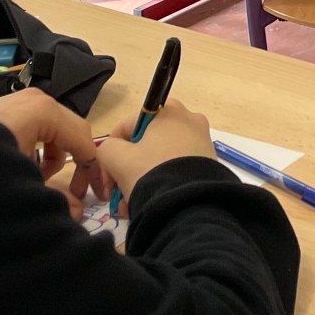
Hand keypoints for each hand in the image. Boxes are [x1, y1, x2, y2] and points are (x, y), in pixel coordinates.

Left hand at [0, 88, 104, 190]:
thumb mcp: (22, 182)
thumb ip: (55, 199)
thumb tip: (77, 214)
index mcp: (45, 111)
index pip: (84, 139)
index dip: (93, 170)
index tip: (97, 194)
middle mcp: (34, 100)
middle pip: (70, 132)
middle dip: (73, 165)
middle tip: (73, 194)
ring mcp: (16, 100)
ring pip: (50, 130)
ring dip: (50, 158)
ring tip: (34, 182)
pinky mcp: (1, 108)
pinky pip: (31, 128)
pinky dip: (33, 149)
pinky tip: (16, 169)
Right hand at [98, 98, 217, 216]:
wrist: (188, 203)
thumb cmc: (150, 171)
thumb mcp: (116, 158)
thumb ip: (106, 148)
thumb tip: (111, 153)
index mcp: (168, 110)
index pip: (127, 127)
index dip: (111, 153)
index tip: (107, 177)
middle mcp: (189, 119)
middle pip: (145, 145)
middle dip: (128, 170)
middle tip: (118, 193)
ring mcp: (201, 141)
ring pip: (159, 159)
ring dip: (141, 180)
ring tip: (130, 205)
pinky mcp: (209, 162)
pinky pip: (176, 169)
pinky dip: (161, 183)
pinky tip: (150, 202)